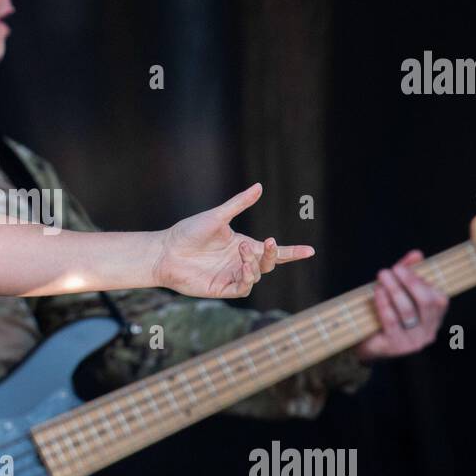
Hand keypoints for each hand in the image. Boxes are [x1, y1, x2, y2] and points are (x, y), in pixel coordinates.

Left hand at [152, 182, 313, 298]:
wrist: (166, 250)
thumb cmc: (188, 232)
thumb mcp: (217, 216)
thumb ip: (239, 204)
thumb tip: (259, 187)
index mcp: (242, 246)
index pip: (272, 252)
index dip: (291, 252)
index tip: (310, 250)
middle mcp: (240, 262)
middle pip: (268, 263)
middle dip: (273, 254)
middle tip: (267, 242)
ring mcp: (231, 276)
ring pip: (256, 275)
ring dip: (254, 263)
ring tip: (242, 251)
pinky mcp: (221, 288)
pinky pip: (243, 287)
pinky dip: (247, 278)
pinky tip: (243, 267)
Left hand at [356, 250, 448, 360]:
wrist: (367, 345)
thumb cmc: (386, 315)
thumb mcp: (398, 293)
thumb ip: (408, 274)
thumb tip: (417, 254)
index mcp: (434, 319)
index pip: (438, 298)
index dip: (422, 281)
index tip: (403, 268)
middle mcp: (428, 331)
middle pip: (426, 303)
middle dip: (410, 282)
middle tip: (394, 269)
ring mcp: (413, 341)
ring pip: (408, 311)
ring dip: (394, 290)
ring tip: (382, 275)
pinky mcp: (395, 346)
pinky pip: (392, 321)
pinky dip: (384, 303)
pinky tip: (378, 292)